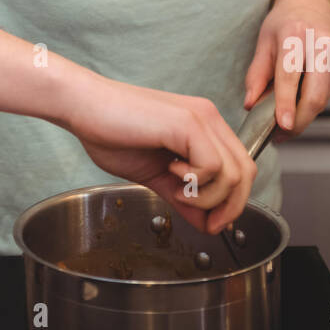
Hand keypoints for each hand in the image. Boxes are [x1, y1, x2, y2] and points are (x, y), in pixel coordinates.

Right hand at [66, 77, 257, 235]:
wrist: (83, 106)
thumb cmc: (110, 132)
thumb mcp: (155, 175)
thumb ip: (182, 197)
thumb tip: (205, 223)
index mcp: (204, 127)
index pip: (241, 168)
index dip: (232, 202)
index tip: (211, 223)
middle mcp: (209, 118)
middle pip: (247, 173)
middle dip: (229, 207)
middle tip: (204, 220)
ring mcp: (201, 118)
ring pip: (234, 174)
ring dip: (207, 196)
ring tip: (176, 188)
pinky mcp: (187, 123)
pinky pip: (213, 167)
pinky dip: (195, 181)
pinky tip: (170, 170)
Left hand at [243, 0, 329, 140]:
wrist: (311, 5)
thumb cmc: (284, 24)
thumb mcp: (263, 43)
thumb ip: (256, 75)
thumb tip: (250, 105)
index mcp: (295, 35)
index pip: (290, 75)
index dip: (286, 102)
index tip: (283, 124)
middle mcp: (321, 44)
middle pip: (315, 94)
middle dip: (299, 120)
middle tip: (281, 134)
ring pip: (324, 99)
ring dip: (305, 115)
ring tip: (287, 117)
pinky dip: (315, 103)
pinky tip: (303, 96)